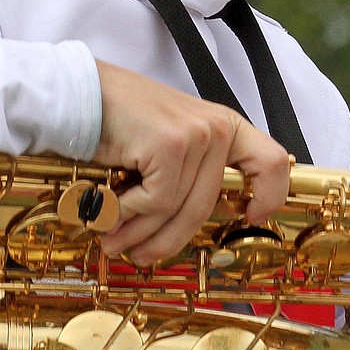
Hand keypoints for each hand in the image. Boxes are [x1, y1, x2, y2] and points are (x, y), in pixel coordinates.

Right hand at [89, 60, 291, 264]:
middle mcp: (218, 128)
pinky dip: (127, 212)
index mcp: (226, 126)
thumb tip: (190, 227)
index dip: (269, 196)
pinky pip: (156, 201)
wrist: (78, 94)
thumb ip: (191, 173)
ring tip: (114, 241)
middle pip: (207, 206)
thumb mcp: (170, 142)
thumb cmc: (119, 122)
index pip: (271, 162)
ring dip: (139, 233)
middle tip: (142, 255)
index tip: (250, 217)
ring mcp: (197, 135)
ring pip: (176, 209)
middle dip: (169, 240)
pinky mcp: (171, 145)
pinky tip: (107, 210)